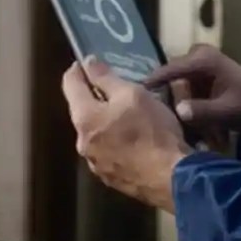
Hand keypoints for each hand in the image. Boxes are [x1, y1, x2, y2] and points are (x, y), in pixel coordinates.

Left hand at [62, 56, 193, 212]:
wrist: (171, 178)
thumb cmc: (151, 131)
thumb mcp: (133, 94)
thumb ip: (107, 78)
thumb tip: (88, 63)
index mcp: (84, 118)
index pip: (70, 85)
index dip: (78, 69)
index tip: (87, 62)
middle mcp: (82, 142)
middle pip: (83, 111)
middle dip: (95, 98)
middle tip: (116, 88)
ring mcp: (95, 164)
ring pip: (96, 133)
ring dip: (106, 121)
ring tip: (129, 116)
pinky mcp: (110, 178)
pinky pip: (108, 151)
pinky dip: (116, 141)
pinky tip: (135, 140)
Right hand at [146, 44, 240, 132]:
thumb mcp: (227, 111)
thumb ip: (203, 110)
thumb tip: (179, 109)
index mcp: (203, 60)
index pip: (170, 69)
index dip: (153, 82)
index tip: (135, 94)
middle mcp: (197, 56)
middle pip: (170, 79)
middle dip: (167, 100)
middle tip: (159, 120)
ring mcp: (197, 65)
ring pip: (175, 85)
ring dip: (177, 104)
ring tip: (176, 124)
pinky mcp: (198, 75)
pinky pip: (183, 88)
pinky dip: (184, 104)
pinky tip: (185, 121)